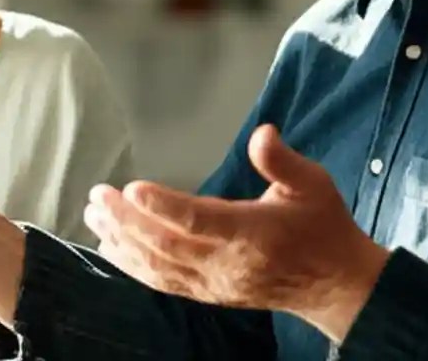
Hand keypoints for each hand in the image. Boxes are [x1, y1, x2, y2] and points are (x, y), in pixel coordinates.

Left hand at [85, 124, 390, 342]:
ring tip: (94, 214)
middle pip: (166, 244)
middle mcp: (229, 263)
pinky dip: (132, 265)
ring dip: (122, 241)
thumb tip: (262, 132)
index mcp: (253, 233)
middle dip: (127, 220)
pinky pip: (163, 282)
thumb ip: (282, 160)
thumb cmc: (321, 225)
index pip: (199, 220)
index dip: (163, 205)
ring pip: (158, 266)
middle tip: (98, 195)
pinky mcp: (208, 293)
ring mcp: (215, 283)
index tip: (132, 187)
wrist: (333, 284)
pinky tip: (111, 246)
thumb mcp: (313, 184)